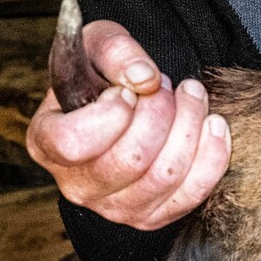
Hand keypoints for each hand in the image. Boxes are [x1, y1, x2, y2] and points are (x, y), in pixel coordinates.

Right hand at [24, 19, 230, 230]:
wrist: (128, 100)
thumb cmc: (102, 74)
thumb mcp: (98, 44)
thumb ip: (115, 50)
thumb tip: (144, 77)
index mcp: (46, 142)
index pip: (74, 143)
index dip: (110, 114)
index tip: (126, 91)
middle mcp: (76, 184)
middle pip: (130, 159)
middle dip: (160, 111)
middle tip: (164, 85)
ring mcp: (114, 207)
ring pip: (165, 176)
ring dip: (189, 126)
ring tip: (190, 95)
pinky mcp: (152, 216)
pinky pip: (192, 194)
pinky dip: (212, 155)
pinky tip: (213, 124)